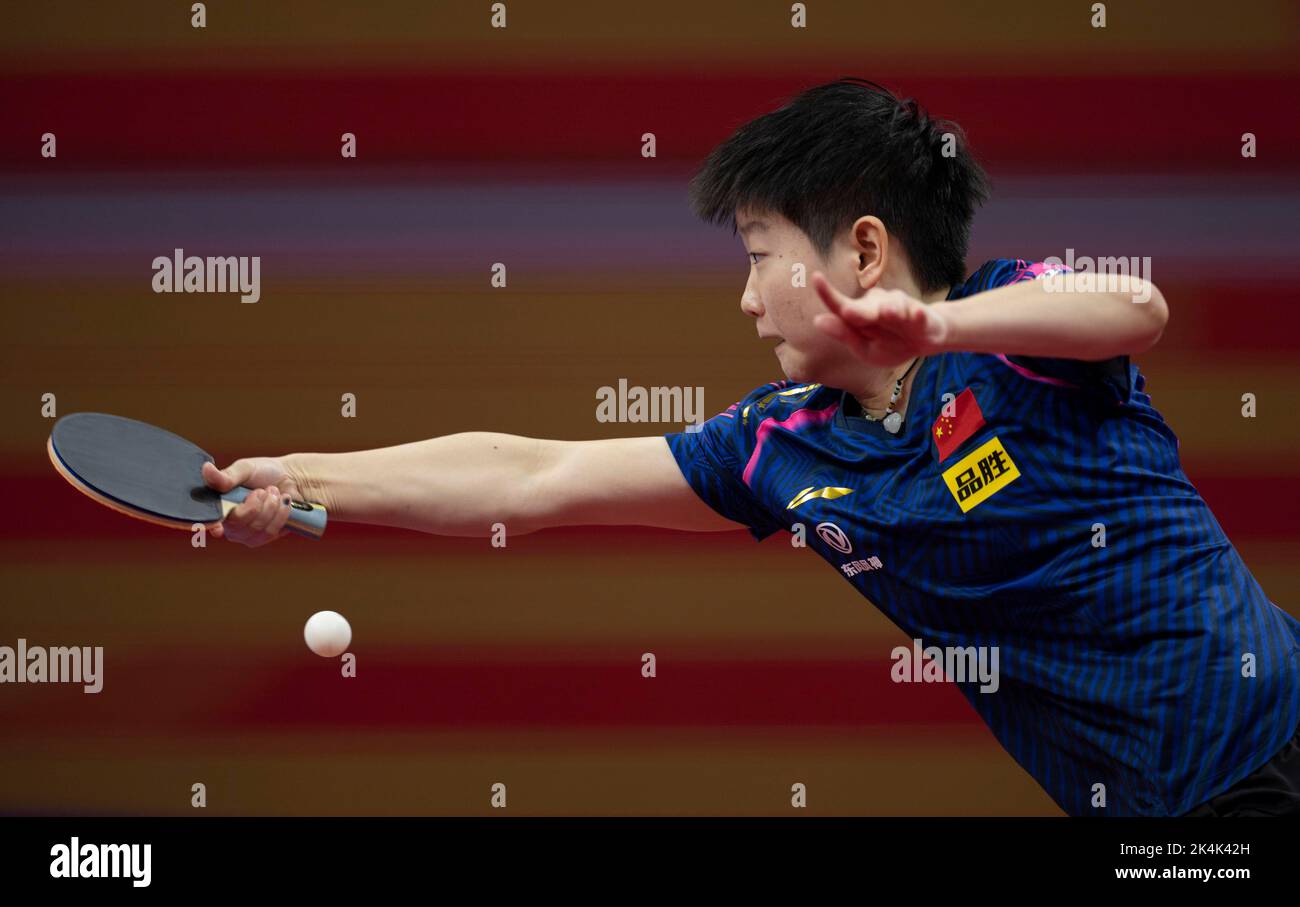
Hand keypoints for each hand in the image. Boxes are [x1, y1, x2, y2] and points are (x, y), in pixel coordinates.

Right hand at [201, 457, 298, 546]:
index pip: (210, 522)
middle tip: (262, 490)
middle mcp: (229, 524)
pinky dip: (280, 513)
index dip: (213, 526)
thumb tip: (206, 469)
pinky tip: (282, 501)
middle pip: (237, 526)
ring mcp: (247, 533)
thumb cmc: (263, 472)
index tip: (218, 527)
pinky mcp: (264, 537)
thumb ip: (226, 475)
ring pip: (256, 529)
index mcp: (219, 507)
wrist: (290, 478)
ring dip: (270, 507)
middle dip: (255, 505)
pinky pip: (270, 531)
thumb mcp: (244, 469)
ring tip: (273, 492)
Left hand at [811, 273, 949, 367]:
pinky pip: (918, 314)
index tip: (816, 277)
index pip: (841, 306)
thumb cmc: (891, 344)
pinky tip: (916, 313)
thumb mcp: (865, 348)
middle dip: (859, 312)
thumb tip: (817, 321)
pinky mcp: (922, 315)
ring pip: (893, 306)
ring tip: (889, 314)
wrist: (926, 342)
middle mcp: (878, 306)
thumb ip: (844, 334)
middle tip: (848, 312)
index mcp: (861, 315)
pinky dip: (917, 315)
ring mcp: (901, 308)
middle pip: (865, 308)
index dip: (828, 293)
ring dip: (891, 311)